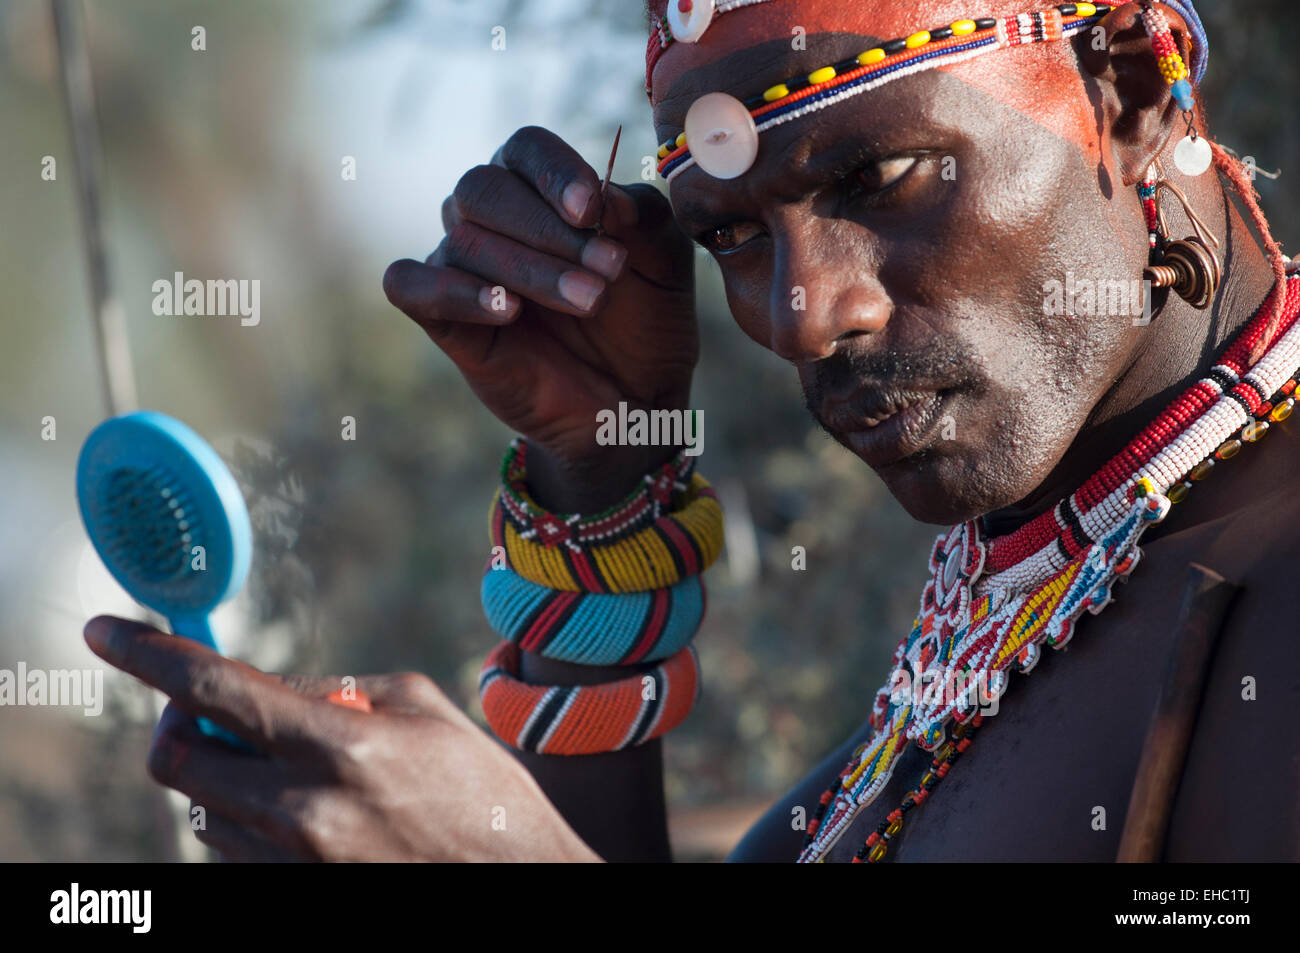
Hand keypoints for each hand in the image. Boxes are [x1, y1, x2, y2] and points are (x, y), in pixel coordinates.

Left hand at [84, 616, 598, 861]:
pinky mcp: (292, 898)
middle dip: (177, 724)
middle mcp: (304, 812)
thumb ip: (336, 688)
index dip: (150, 653)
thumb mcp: (424, 708)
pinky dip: (249, 822)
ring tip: (294, 775)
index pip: (216, 688)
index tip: (106, 630)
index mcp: (343, 747)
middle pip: (178, 760)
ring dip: (224, 779)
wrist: (518, 886)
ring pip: (200, 812)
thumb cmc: (483, 791)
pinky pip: (233, 854)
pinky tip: (309, 817)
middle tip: (205, 711)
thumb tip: (266, 686)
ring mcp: (293, 867)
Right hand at [382, 126, 697, 493]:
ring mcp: (460, 266)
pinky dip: (451, 291)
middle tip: (608, 271)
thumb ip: (643, 216)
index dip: (554, 172)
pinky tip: (507, 310)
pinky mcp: (442, 318)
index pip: (526, 149)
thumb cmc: (645, 318)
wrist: (634, 398)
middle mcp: (489, 217)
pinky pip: (409, 285)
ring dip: (529, 270)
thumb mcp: (666, 261)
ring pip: (463, 241)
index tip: (591, 210)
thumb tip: (606, 195)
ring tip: (589, 301)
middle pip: (484, 189)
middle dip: (548, 230)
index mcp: (537, 187)